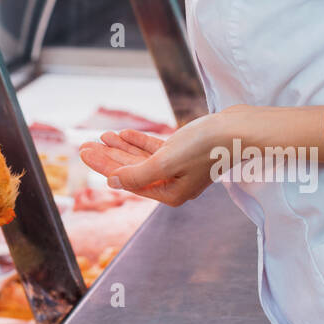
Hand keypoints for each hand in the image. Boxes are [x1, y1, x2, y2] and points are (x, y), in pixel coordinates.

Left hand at [78, 111, 235, 206]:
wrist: (239, 130)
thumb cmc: (205, 147)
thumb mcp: (167, 162)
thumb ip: (138, 174)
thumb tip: (113, 182)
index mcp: (170, 193)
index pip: (128, 181)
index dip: (104, 166)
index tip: (84, 153)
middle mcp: (173, 184)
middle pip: (132, 170)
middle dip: (108, 157)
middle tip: (84, 146)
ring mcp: (179, 167)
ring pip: (143, 158)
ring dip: (121, 147)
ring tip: (100, 136)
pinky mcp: (185, 151)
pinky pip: (156, 148)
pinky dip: (139, 141)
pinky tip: (123, 134)